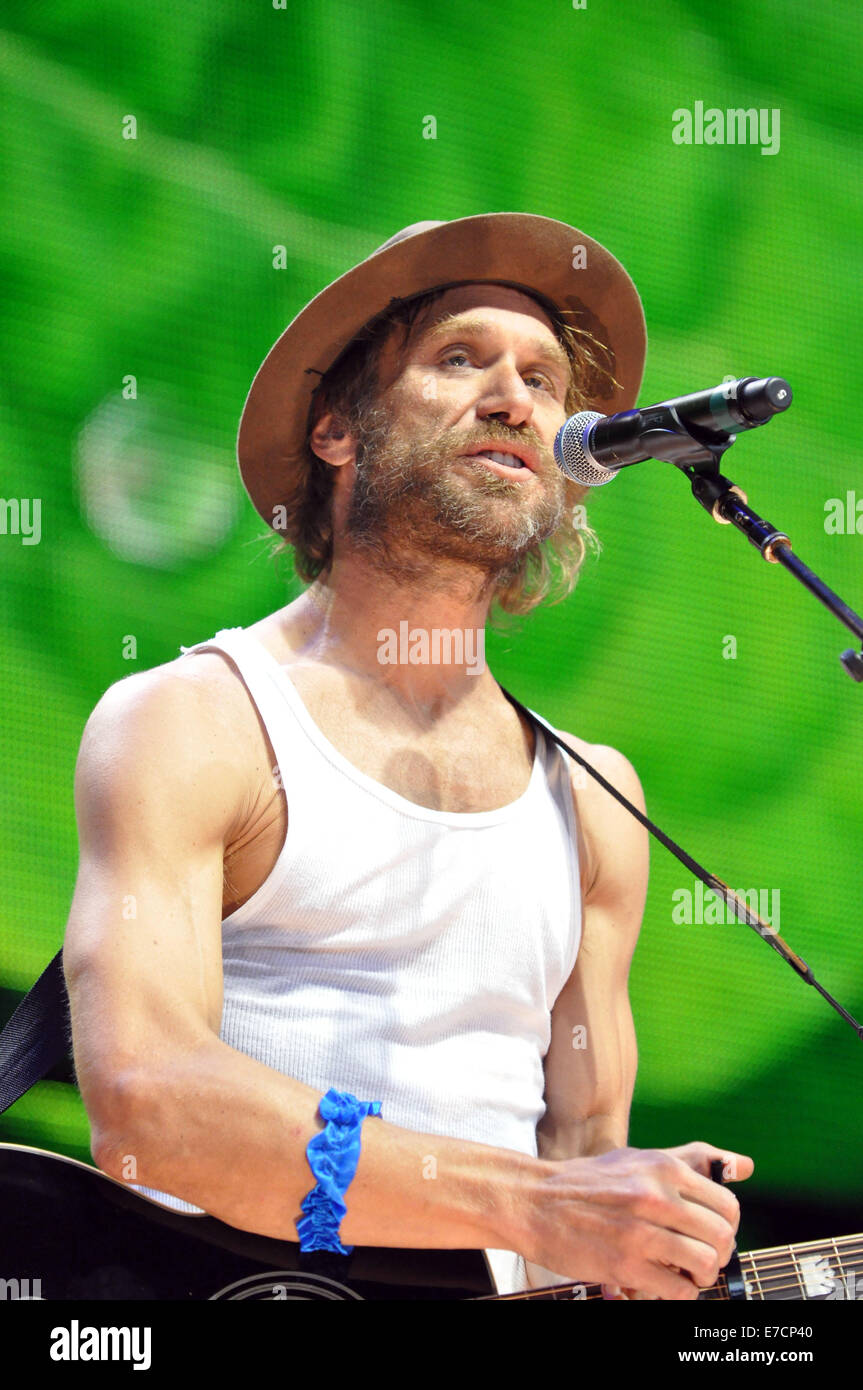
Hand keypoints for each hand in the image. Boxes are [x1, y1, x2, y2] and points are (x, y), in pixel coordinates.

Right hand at [599, 1142, 754, 1300]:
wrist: (535, 1201)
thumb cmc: (588, 1182)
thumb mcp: (637, 1159)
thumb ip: (688, 1162)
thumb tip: (744, 1165)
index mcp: (664, 1168)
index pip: (727, 1204)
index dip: (727, 1227)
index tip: (711, 1235)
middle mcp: (657, 1196)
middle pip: (722, 1236)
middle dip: (719, 1255)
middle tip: (702, 1259)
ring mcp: (641, 1231)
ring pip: (705, 1264)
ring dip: (702, 1276)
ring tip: (687, 1274)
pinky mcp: (626, 1264)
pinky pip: (678, 1289)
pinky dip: (680, 1293)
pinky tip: (665, 1284)